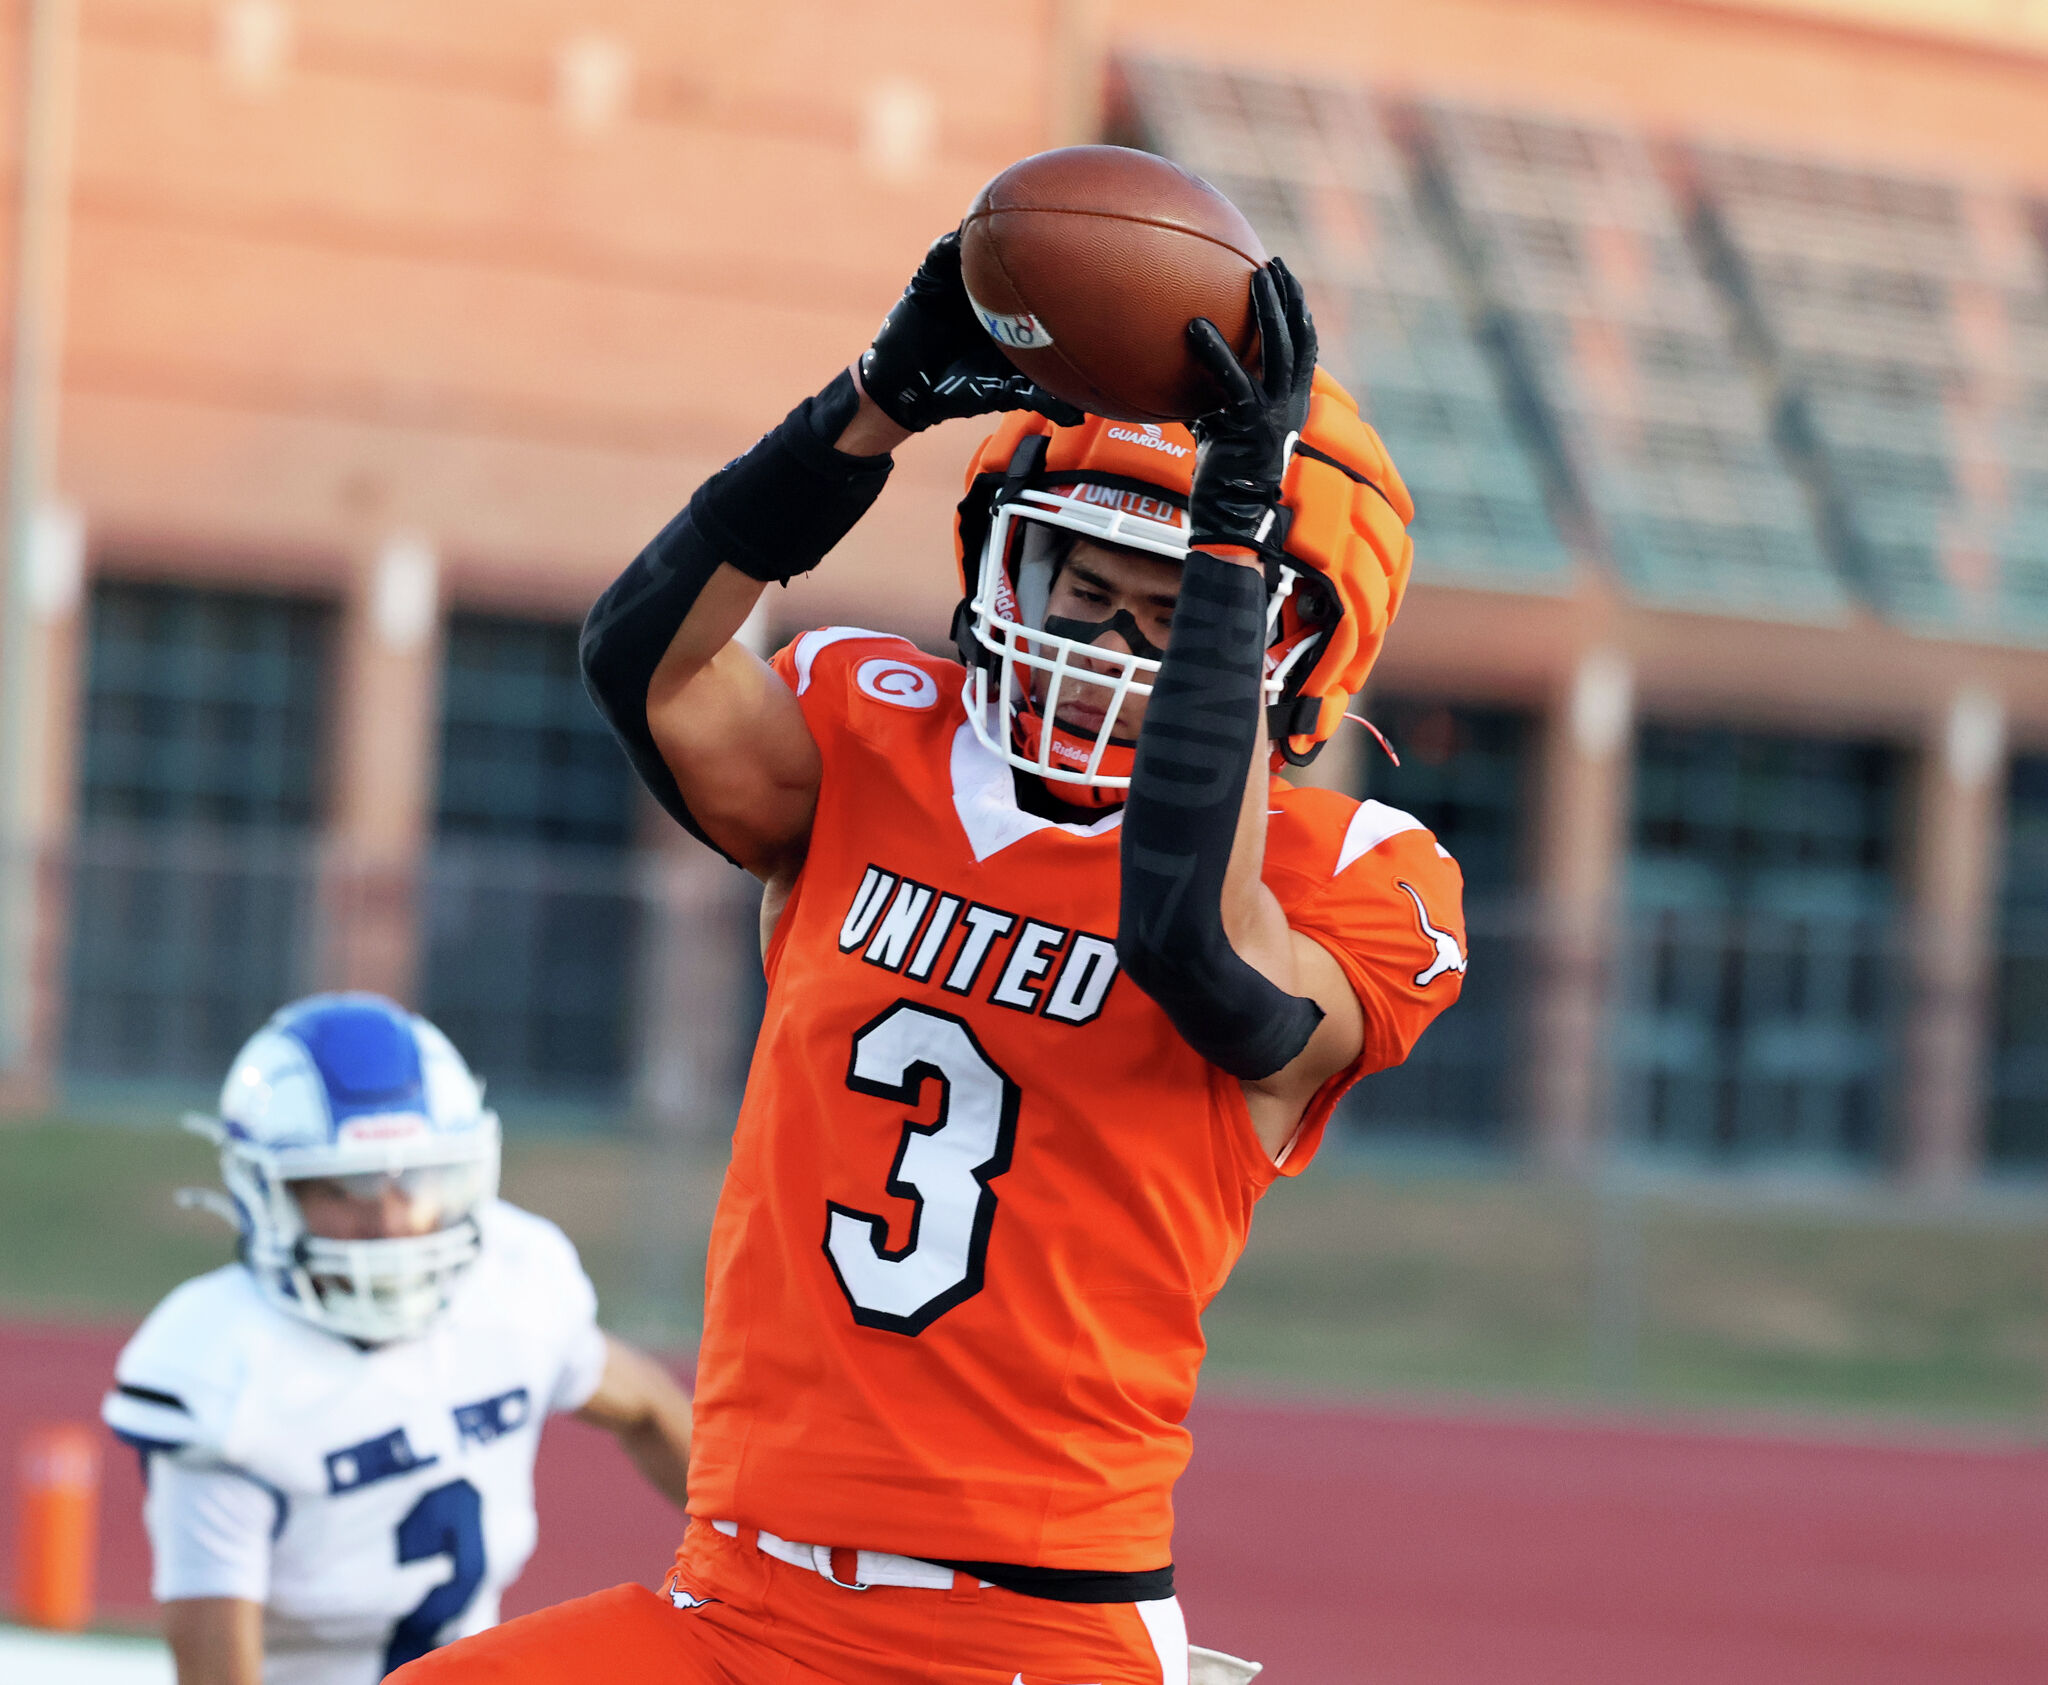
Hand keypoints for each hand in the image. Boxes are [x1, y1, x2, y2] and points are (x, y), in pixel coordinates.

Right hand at [857, 231, 1084, 432]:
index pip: (1040, 281)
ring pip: (980, 243)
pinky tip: (966, 228)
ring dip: (993, 226)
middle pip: (1015, 252)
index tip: (1088, 258)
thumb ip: (1038, 397)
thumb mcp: (1004, 393)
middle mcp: (991, 288)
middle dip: (1034, 234)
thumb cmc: (961, 389)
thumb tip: (1077, 417)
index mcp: (1012, 311)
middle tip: (1060, 217)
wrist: (908, 389)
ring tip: (1012, 209)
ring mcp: (962, 277)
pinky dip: (954, 240)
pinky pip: (943, 250)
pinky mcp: (933, 273)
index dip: (1062, 269)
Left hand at [1185, 257, 1316, 555]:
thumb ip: (1214, 396)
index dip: (1299, 312)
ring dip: (1270, 309)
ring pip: (1279, 350)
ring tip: (1256, 275)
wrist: (1231, 515)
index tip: (1288, 279)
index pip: (1303, 349)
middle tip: (1275, 263)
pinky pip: (1232, 382)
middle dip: (1290, 297)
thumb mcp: (1223, 426)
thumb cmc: (1223, 473)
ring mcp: (1273, 414)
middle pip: (1298, 339)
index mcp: (1291, 402)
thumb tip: (1174, 369)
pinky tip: (1194, 326)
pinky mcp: (1248, 426)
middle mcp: (1290, 403)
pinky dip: (1214, 352)